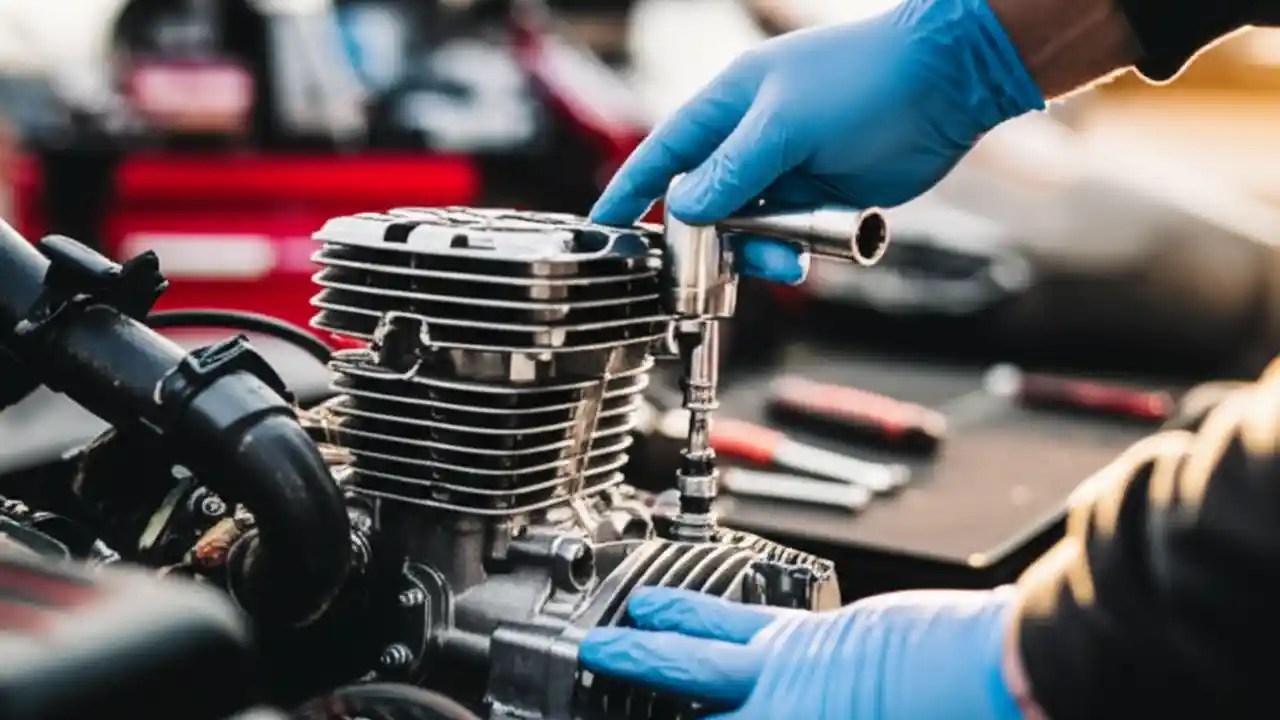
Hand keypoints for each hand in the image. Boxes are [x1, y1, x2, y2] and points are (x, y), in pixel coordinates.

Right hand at [579, 586, 1024, 719]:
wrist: (1002, 672)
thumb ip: (813, 704)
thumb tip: (768, 695)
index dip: (660, 711)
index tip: (624, 710)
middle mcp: (779, 692)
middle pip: (686, 677)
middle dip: (634, 666)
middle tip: (593, 650)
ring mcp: (798, 657)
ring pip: (715, 635)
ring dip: (669, 623)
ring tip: (634, 615)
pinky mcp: (827, 628)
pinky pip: (760, 618)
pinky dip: (731, 611)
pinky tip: (728, 608)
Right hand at [589, 0, 1042, 283]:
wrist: (945, 84)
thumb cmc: (862, 81)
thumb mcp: (784, 125)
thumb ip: (731, 171)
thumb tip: (681, 207)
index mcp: (729, 106)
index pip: (663, 153)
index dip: (631, 190)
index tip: (604, 226)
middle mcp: (751, 140)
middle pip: (702, 203)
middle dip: (703, 238)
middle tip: (706, 267)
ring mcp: (785, 170)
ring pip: (744, 229)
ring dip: (755, 251)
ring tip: (785, 256)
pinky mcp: (819, 199)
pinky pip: (785, 237)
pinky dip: (788, 252)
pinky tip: (804, 255)